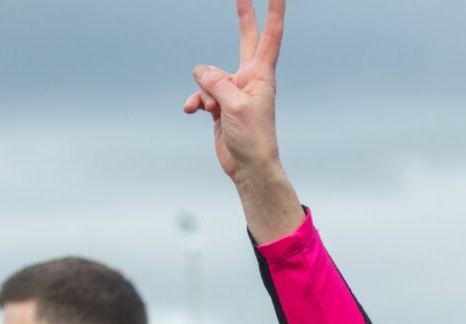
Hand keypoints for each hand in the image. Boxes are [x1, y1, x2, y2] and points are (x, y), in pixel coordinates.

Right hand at [183, 0, 303, 242]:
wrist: (248, 167)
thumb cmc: (253, 138)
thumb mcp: (235, 105)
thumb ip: (217, 82)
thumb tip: (200, 70)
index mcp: (261, 75)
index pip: (270, 37)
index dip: (273, 13)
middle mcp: (249, 78)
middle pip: (245, 39)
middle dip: (244, 16)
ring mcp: (234, 90)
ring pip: (210, 76)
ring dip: (205, 92)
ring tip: (213, 110)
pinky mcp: (220, 105)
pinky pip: (202, 94)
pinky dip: (196, 101)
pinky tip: (192, 111)